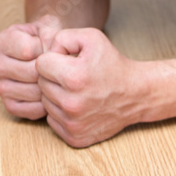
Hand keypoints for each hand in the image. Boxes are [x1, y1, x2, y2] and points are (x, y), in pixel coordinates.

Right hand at [0, 14, 62, 119]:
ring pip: (34, 92)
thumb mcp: (49, 26)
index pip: (28, 50)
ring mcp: (0, 87)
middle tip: (58, 65)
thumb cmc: (47, 36)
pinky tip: (50, 91)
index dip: (47, 49)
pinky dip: (46, 103)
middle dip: (50, 69)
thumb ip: (50, 36)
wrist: (47, 49)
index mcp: (0, 42)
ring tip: (55, 77)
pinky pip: (32, 110)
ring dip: (50, 86)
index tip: (50, 46)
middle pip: (31, 72)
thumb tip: (51, 57)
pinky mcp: (9, 105)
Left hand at [36, 28, 145, 147]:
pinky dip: (61, 112)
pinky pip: (51, 120)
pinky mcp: (74, 137)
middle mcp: (71, 104)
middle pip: (41, 84)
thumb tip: (46, 52)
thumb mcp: (92, 38)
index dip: (54, 58)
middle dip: (54, 77)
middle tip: (74, 75)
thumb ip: (63, 37)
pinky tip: (78, 104)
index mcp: (74, 78)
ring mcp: (73, 123)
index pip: (40, 64)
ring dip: (57, 94)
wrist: (135, 94)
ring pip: (45, 103)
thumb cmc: (112, 64)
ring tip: (77, 90)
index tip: (68, 61)